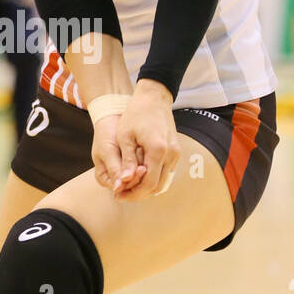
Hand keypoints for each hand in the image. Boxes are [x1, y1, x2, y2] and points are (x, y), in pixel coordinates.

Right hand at [92, 111, 146, 194]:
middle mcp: (115, 180)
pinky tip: (156, 158)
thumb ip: (115, 169)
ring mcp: (124, 174)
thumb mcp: (108, 151)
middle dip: (141, 178)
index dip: (133, 181)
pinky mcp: (133, 168)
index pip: (121, 188)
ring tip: (153, 160)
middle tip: (148, 165)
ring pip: (139, 180)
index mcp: (104, 179)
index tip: (142, 169)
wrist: (110, 122)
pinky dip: (149, 166)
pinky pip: (143, 171)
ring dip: (147, 172)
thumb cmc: (105, 135)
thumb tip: (118, 188)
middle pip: (131, 186)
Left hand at [94, 80, 179, 201]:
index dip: (133, 193)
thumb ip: (127, 161)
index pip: (148, 183)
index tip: (118, 195)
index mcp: (158, 150)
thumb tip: (123, 182)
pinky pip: (165, 173)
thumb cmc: (136, 114)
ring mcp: (176, 154)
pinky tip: (138, 176)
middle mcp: (171, 154)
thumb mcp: (125, 137)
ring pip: (163, 182)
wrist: (154, 98)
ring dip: (146, 188)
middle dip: (139, 194)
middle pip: (157, 187)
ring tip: (127, 187)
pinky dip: (153, 179)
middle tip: (121, 194)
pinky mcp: (176, 152)